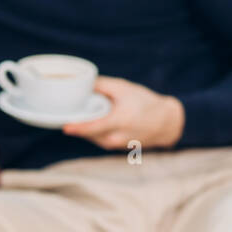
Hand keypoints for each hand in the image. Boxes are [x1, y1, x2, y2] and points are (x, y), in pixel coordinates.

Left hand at [61, 75, 184, 149]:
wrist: (167, 123)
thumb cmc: (146, 103)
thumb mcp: (124, 89)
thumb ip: (102, 85)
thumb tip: (80, 83)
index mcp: (119, 122)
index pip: (92, 128)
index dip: (76, 127)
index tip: (64, 126)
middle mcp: (115, 137)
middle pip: (87, 131)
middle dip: (78, 120)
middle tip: (72, 107)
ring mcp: (115, 145)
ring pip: (91, 135)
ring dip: (86, 124)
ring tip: (89, 110)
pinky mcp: (115, 147)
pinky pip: (97, 138)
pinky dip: (93, 129)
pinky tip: (96, 118)